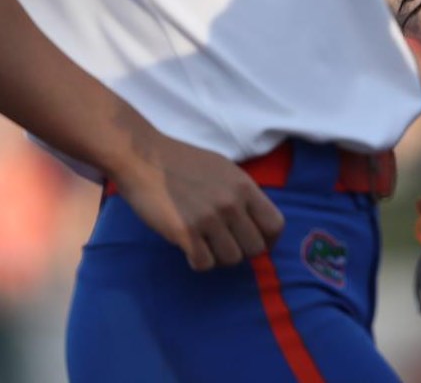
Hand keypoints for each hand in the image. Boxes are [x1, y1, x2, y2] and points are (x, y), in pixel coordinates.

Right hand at [112, 132, 284, 270]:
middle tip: (226, 246)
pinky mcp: (184, 232)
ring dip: (220, 258)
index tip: (259, 244)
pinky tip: (191, 250)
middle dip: (243, 252)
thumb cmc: (184, 162)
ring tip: (207, 246)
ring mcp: (208, 219)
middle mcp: (231, 204)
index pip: (276, 225)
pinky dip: (199, 262)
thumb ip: (243, 194)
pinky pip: (204, 263)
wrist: (144, 157)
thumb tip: (256, 221)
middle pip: (255, 248)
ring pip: (231, 259)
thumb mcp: (225, 170)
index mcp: (245, 187)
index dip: (269, 240)